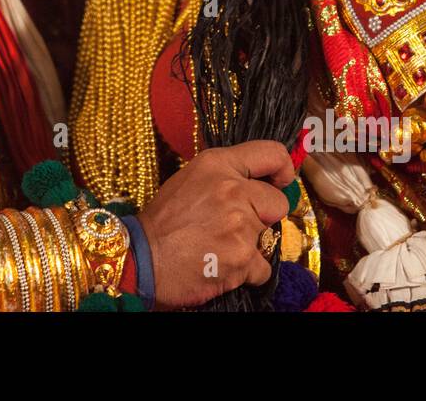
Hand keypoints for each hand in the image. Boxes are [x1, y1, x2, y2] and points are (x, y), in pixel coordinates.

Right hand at [136, 140, 293, 308]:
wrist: (142, 259)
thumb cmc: (163, 221)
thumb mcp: (190, 178)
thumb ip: (225, 176)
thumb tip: (260, 182)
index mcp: (218, 164)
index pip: (272, 153)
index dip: (283, 169)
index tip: (280, 181)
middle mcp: (232, 189)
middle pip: (278, 202)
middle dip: (264, 216)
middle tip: (237, 226)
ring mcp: (240, 225)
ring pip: (270, 238)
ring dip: (251, 246)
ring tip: (221, 247)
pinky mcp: (243, 258)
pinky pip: (263, 267)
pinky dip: (247, 272)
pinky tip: (223, 266)